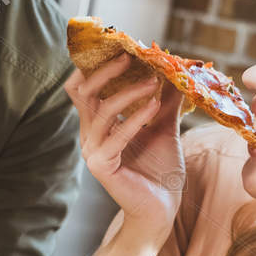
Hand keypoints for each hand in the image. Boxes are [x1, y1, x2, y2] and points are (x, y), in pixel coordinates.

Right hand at [65, 55, 186, 234]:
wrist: (162, 209)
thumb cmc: (160, 170)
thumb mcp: (164, 127)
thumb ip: (164, 101)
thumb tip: (173, 71)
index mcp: (98, 123)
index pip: (84, 86)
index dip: (96, 65)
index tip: (121, 46)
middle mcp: (90, 134)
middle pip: (82, 91)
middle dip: (105, 70)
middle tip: (130, 55)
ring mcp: (93, 151)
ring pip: (101, 110)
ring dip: (129, 91)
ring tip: (154, 81)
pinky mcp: (101, 166)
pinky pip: (115, 135)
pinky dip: (136, 117)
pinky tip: (156, 105)